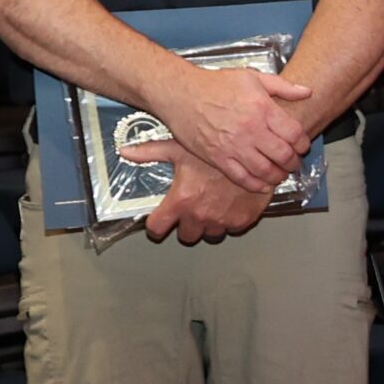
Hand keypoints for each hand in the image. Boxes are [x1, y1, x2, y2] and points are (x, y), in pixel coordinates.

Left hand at [129, 147, 275, 243]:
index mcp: (181, 201)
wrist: (255, 152)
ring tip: (212, 208)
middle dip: (186, 225)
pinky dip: (230, 221)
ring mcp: (222, 220)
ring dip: (209, 225)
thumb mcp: (179, 147)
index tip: (159, 223)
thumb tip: (127, 151)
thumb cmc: (218, 150)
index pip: (157, 228)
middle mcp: (200, 215)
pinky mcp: (242, 220)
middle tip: (191, 211)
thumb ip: (151, 152)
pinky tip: (230, 206)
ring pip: (210, 235)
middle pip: (186, 236)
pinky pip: (232, 229)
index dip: (156, 226)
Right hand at [161, 60, 313, 189]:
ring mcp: (233, 146)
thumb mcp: (252, 77)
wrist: (180, 94)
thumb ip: (283, 86)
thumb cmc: (215, 84)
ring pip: (265, 170)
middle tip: (294, 163)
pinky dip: (256, 185)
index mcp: (262, 109)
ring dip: (278, 176)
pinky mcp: (217, 158)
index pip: (294, 134)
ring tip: (281, 174)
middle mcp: (251, 130)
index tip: (302, 146)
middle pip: (283, 155)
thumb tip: (307, 92)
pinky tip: (263, 185)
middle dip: (294, 163)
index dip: (303, 144)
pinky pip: (241, 177)